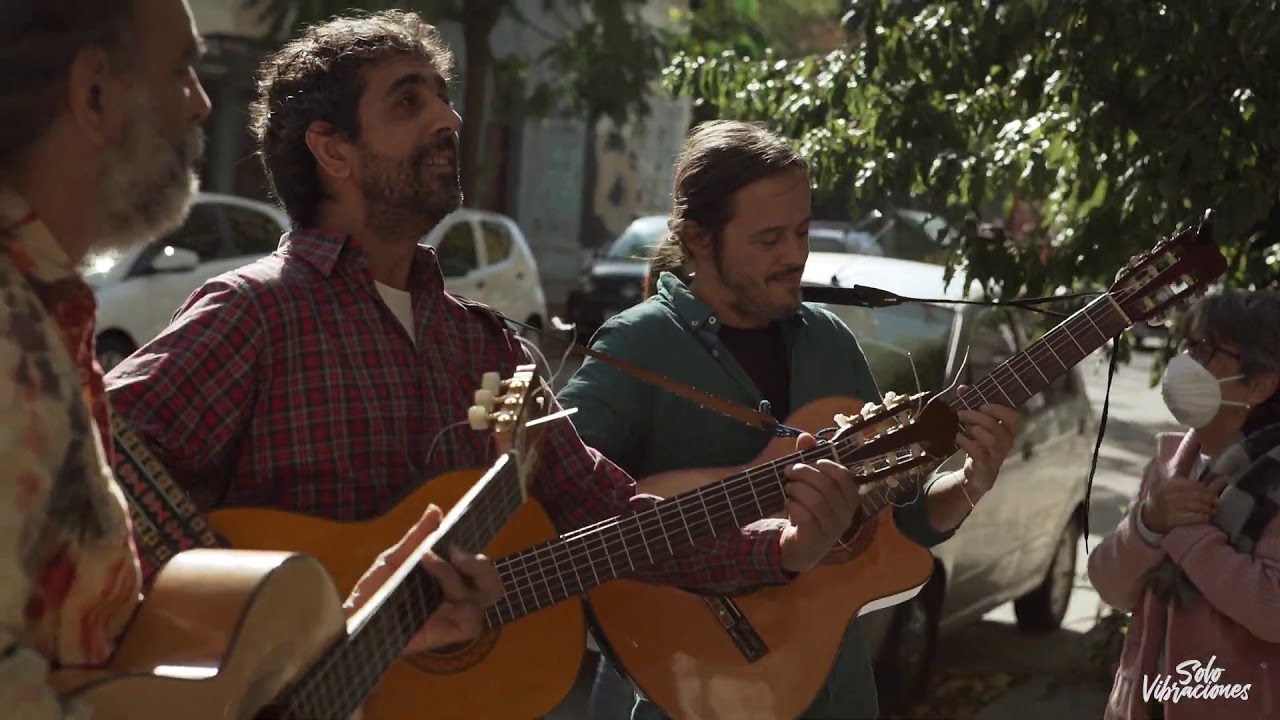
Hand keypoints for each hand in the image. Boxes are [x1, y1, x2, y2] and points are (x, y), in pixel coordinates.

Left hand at [343, 504, 503, 654]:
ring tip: (430, 562)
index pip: (481, 572)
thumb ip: (418, 536)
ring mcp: (450, 620)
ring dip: (457, 577)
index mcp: (448, 584)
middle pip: (493, 587)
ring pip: (483, 601)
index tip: (456, 542)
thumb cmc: (373, 592)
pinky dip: (458, 604)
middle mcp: (454, 603)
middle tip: (454, 551)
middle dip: (481, 565)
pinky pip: (469, 624)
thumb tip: (435, 510)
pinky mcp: (443, 636)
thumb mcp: (395, 559)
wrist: (349, 620)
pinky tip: (433, 595)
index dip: (480, 559)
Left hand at [778, 432, 861, 572]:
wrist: (801, 548)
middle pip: (827, 486)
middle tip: (789, 472)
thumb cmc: (808, 511)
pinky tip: (789, 505)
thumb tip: (806, 437)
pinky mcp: (816, 539)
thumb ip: (809, 460)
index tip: (810, 462)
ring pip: (817, 501)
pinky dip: (793, 506)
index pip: (844, 476)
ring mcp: (832, 529)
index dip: (826, 465)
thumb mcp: (809, 485)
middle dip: (804, 474)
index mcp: (849, 498)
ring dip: (797, 489)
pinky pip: (805, 517)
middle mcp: (846, 514)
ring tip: (788, 489)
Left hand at [954, 386, 1019, 494]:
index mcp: (1008, 432)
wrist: (976, 475)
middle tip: (961, 413)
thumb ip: (971, 406)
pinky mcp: (985, 466)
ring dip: (973, 429)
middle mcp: (1007, 444)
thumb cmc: (979, 445)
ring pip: (990, 440)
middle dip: (976, 417)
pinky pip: (978, 452)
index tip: (982, 405)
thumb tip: (962, 388)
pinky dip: (966, 442)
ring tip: (962, 426)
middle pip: (995, 426)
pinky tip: (957, 437)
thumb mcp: (977, 426)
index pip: (1014, 419)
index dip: (999, 410)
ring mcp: (997, 456)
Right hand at [1141, 475, 1226, 534]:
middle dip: (1208, 500)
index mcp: (1170, 484)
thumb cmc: (1168, 502)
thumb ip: (1198, 486)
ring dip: (1206, 509)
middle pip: (1194, 495)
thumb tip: (1225, 478)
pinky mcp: (1170, 520)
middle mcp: (1167, 494)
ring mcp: (1168, 507)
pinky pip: (1189, 518)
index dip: (1205, 490)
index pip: (1192, 485)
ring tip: (1212, 511)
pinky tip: (1205, 518)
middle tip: (1215, 504)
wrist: (1149, 517)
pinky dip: (1200, 517)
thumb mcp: (1177, 490)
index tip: (1213, 495)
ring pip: (1194, 506)